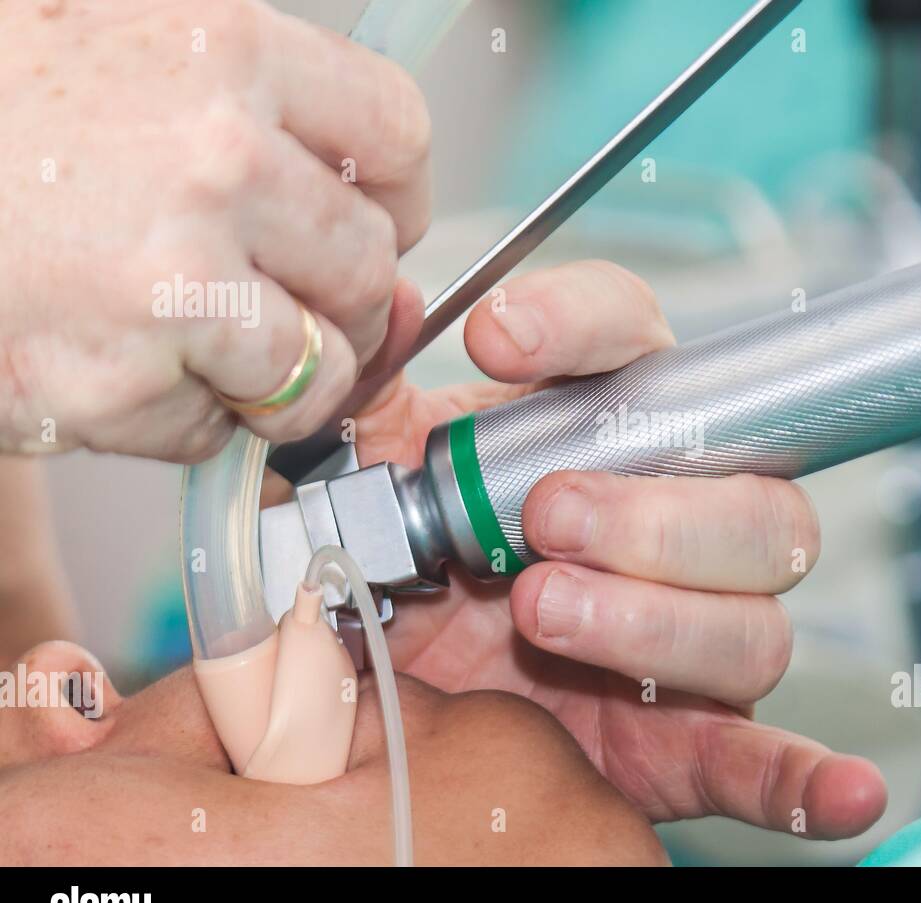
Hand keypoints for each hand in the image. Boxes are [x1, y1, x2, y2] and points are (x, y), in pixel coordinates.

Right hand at [0, 0, 431, 461]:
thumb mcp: (126, 40)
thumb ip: (268, 116)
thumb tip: (388, 230)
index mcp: (225, 49)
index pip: (398, 137)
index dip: (393, 194)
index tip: (368, 219)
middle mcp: (214, 161)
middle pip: (368, 266)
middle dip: (339, 300)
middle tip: (278, 298)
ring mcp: (167, 280)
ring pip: (315, 369)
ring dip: (276, 375)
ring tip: (200, 341)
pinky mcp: (110, 382)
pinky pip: (217, 431)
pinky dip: (187, 419)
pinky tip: (120, 363)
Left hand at [357, 267, 887, 838]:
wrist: (379, 689)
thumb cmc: (392, 560)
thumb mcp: (362, 467)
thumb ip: (371, 387)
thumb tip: (391, 306)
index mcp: (600, 431)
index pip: (637, 342)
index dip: (584, 328)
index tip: (504, 341)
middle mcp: (676, 524)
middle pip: (749, 499)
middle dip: (650, 508)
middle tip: (544, 516)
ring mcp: (693, 633)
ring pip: (753, 622)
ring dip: (660, 617)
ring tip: (544, 612)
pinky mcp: (687, 739)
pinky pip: (766, 759)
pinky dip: (810, 778)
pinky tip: (847, 794)